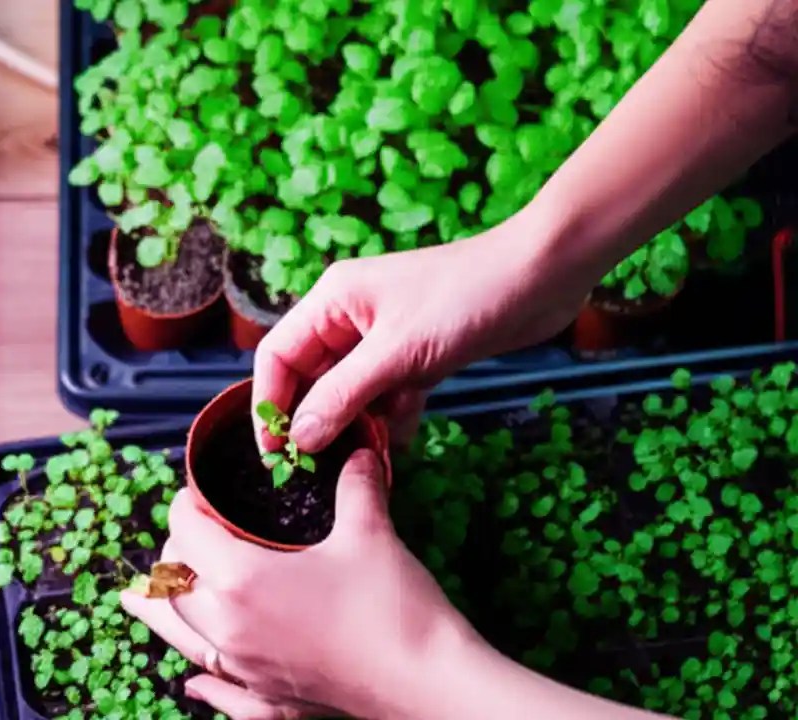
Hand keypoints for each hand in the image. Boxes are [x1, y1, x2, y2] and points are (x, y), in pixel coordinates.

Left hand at [120, 450, 479, 719]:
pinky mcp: (267, 699)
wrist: (428, 684)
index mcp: (240, 579)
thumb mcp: (369, 533)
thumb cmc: (394, 607)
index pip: (186, 531)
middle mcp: (228, 626)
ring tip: (134, 599)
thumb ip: (355, 485)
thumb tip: (356, 451)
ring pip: (179, 638)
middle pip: (171, 584)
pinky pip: (217, 691)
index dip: (188, 505)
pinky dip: (201, 680)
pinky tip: (195, 682)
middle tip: (194, 532)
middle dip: (174, 553)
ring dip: (160, 612)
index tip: (200, 493)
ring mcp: (245, 668)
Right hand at [252, 205, 589, 453]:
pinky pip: (389, 395)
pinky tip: (401, 446)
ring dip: (357, 425)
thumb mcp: (398, 352)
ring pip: (351, 392)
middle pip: (312, 378)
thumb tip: (300, 439)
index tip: (273, 453)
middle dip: (315, 422)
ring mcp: (385, 337)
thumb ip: (343, 396)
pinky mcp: (418, 354)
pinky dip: (392, 418)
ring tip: (364, 461)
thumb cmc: (466, 297)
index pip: (278, 356)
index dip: (269, 404)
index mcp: (332, 301)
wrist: (545, 274)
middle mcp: (350, 318)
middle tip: (315, 469)